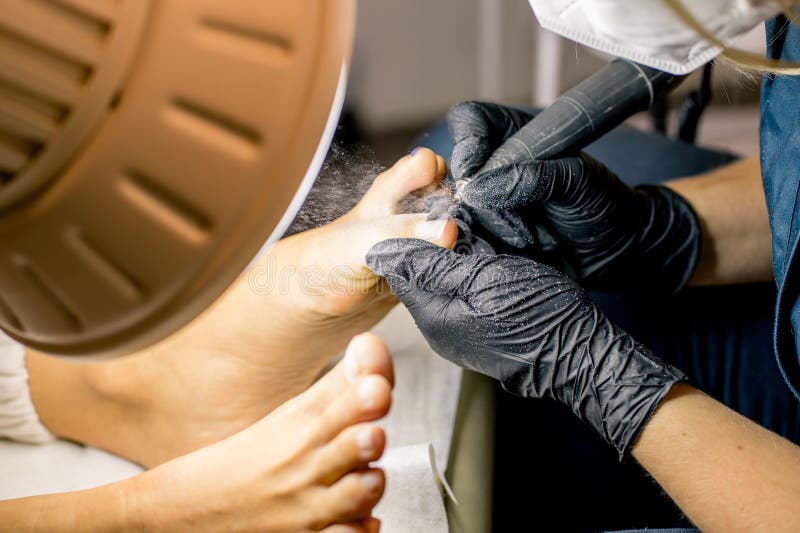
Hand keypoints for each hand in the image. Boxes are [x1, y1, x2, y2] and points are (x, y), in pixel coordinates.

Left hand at [367, 239, 686, 457]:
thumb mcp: (482, 278)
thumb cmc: (539, 314)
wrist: (580, 353)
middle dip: (437, 244)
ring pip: (442, 281)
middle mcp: (437, 328)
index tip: (439, 214)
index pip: (399, 267)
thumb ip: (431, 265)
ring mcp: (458, 332)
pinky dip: (473, 273)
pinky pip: (462, 294)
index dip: (415, 234)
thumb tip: (380, 253)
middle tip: (464, 222)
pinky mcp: (478, 330)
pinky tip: (494, 260)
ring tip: (483, 238)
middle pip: (420, 273)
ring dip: (457, 257)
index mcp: (431, 316)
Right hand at [448, 101, 701, 291]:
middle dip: (485, 202)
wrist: (613, 249)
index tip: (476, 174)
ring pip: (457, 210)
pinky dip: (488, 248)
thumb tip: (477, 189)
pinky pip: (465, 240)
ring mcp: (484, 201)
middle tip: (522, 224)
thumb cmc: (600, 203)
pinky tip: (518, 253)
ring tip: (532, 239)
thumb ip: (530, 177)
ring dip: (492, 229)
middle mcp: (492, 165)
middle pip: (458, 172)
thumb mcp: (574, 181)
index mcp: (513, 133)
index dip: (467, 144)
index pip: (470, 121)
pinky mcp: (483, 234)